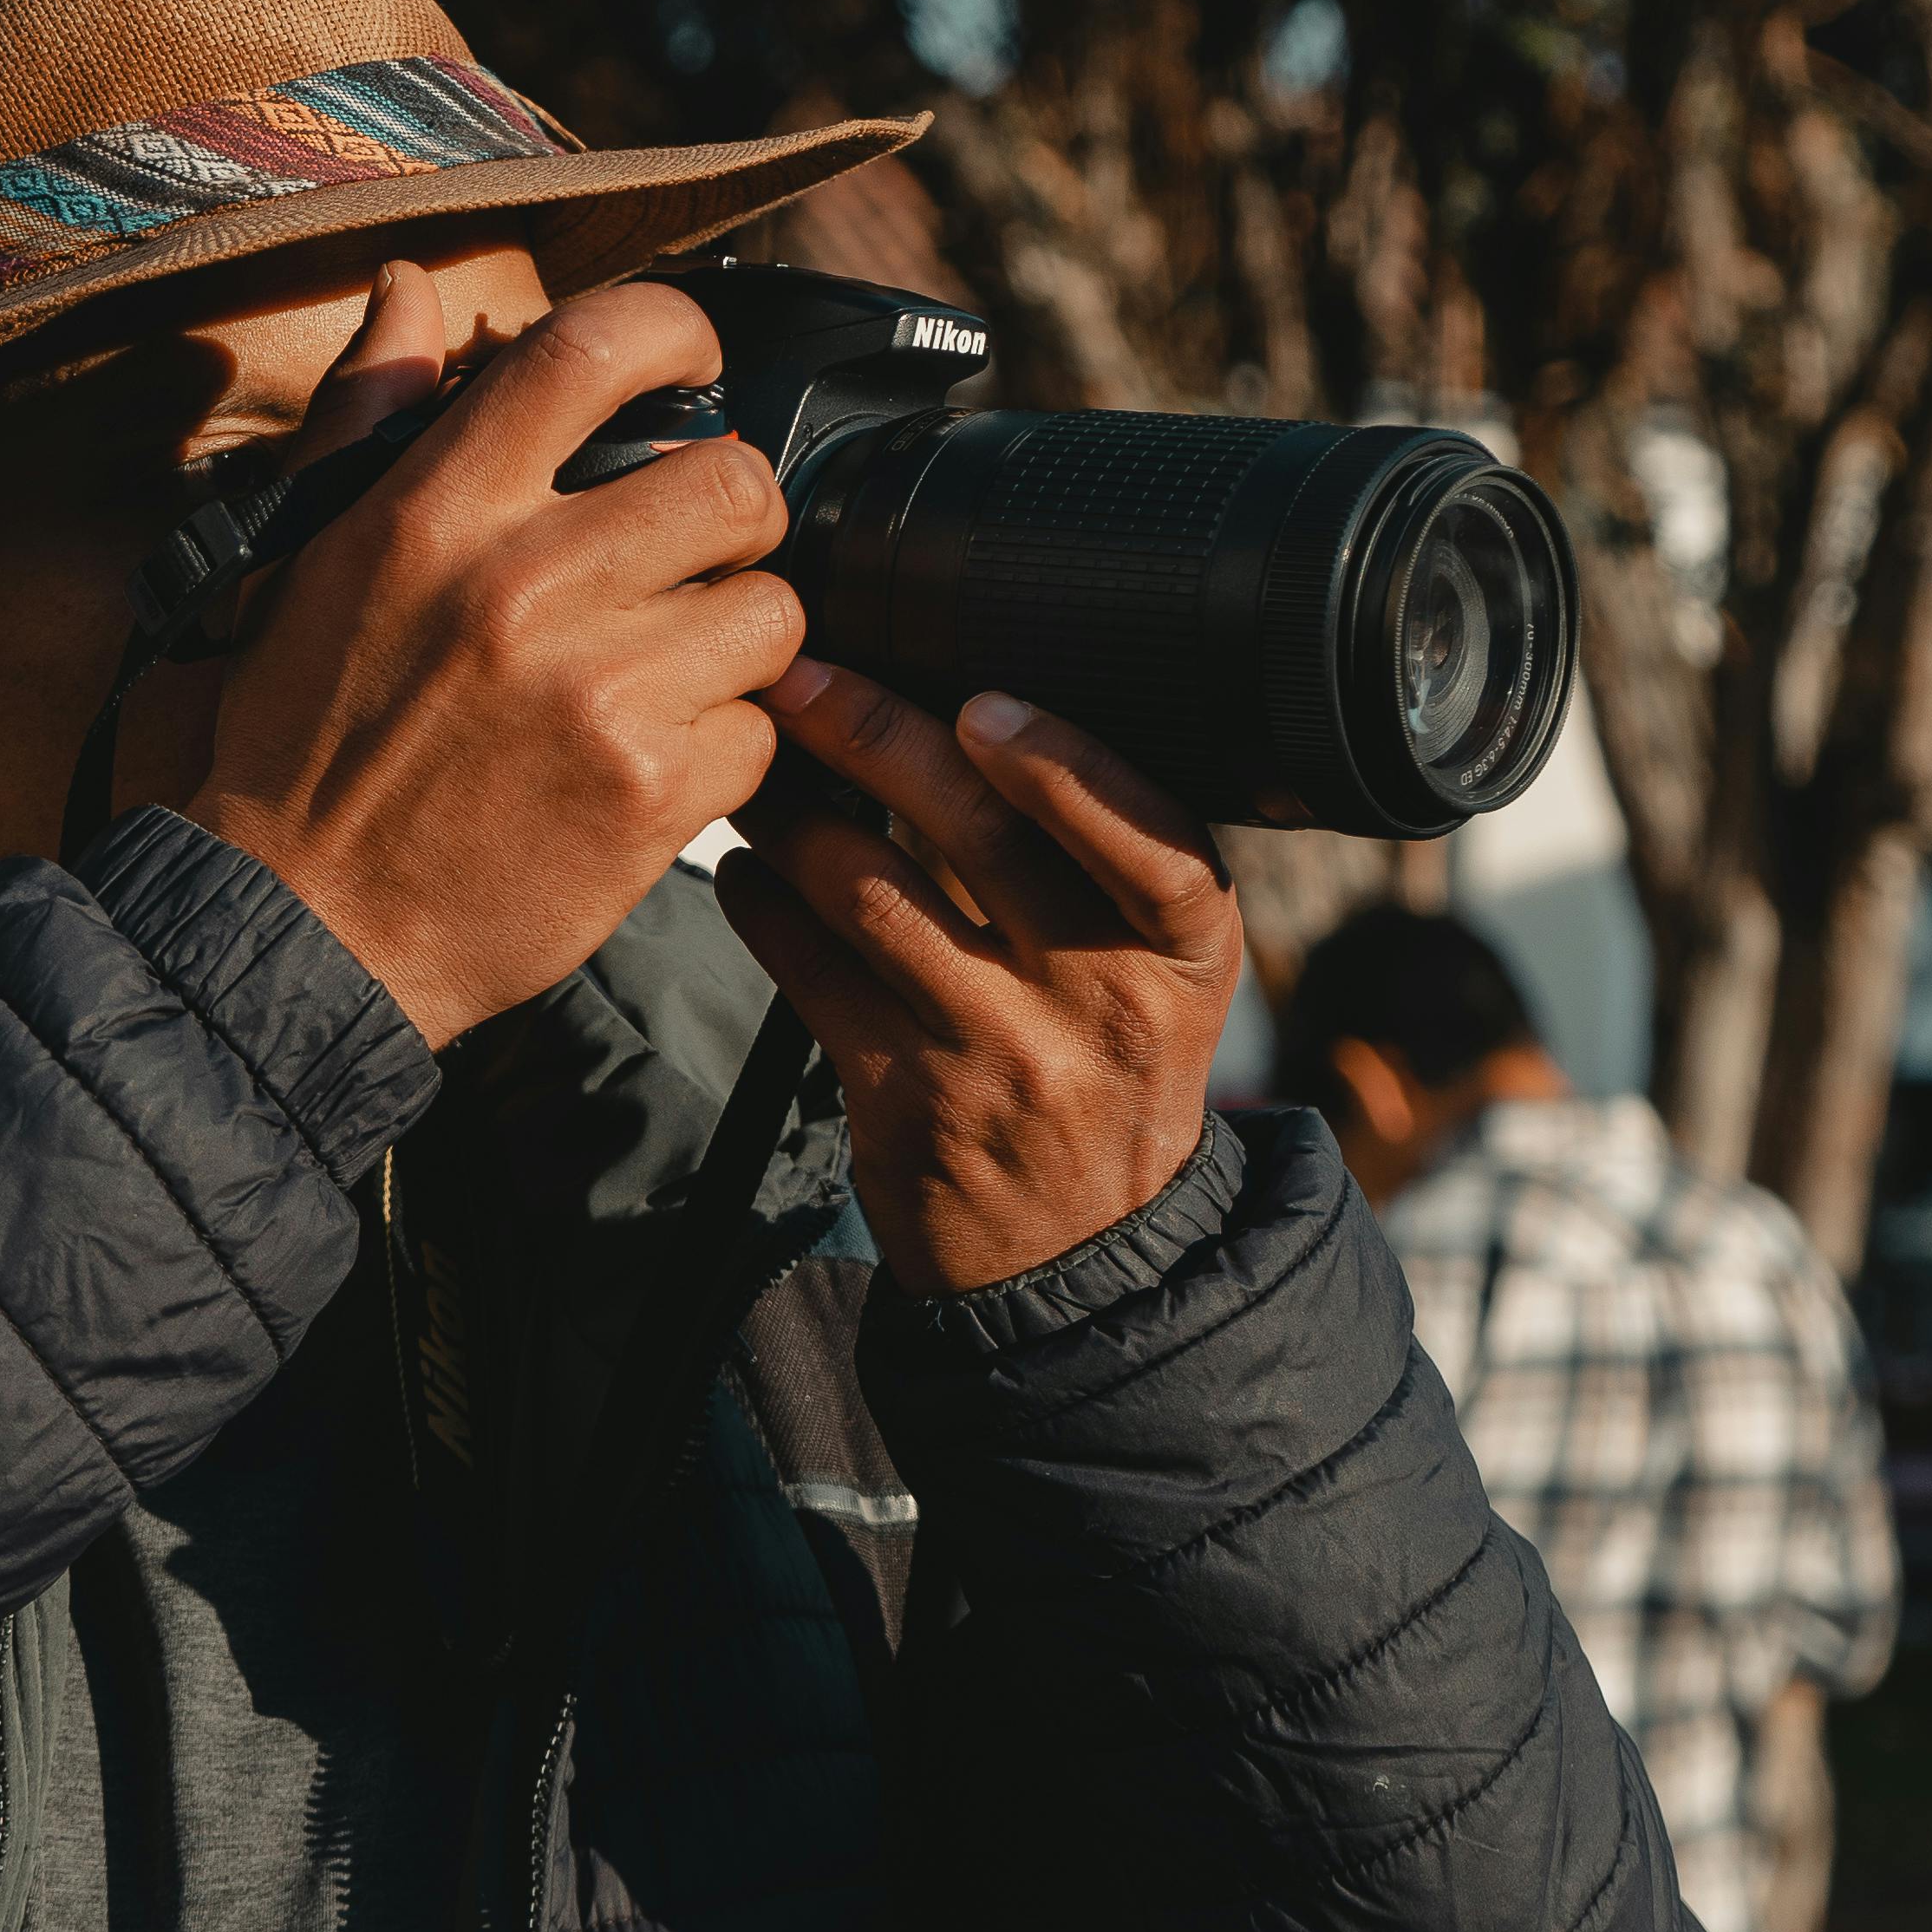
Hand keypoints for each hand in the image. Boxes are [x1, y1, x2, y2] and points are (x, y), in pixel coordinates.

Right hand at [188, 269, 803, 1045]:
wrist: (304, 928)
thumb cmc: (303, 743)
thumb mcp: (309, 557)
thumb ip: (371, 414)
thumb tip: (409, 290)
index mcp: (438, 508)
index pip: (596, 347)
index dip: (677, 334)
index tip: (690, 367)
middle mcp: (524, 583)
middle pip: (734, 479)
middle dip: (732, 517)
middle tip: (693, 558)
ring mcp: (599, 691)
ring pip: (771, 610)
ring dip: (737, 641)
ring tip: (665, 673)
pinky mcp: (651, 795)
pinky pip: (762, 731)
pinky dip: (726, 751)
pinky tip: (653, 764)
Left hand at [714, 665, 1242, 1294]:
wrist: (1080, 1254)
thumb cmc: (1110, 1071)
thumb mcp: (1162, 976)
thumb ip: (1102, 864)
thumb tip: (973, 714)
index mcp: (1185, 952)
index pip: (1151, 840)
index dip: (1065, 765)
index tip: (982, 704)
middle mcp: (1102, 1002)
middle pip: (983, 838)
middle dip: (875, 736)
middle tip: (804, 677)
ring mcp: (1001, 1057)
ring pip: (873, 896)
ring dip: (794, 814)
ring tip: (753, 765)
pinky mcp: (907, 1103)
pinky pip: (814, 975)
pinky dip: (765, 907)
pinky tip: (746, 871)